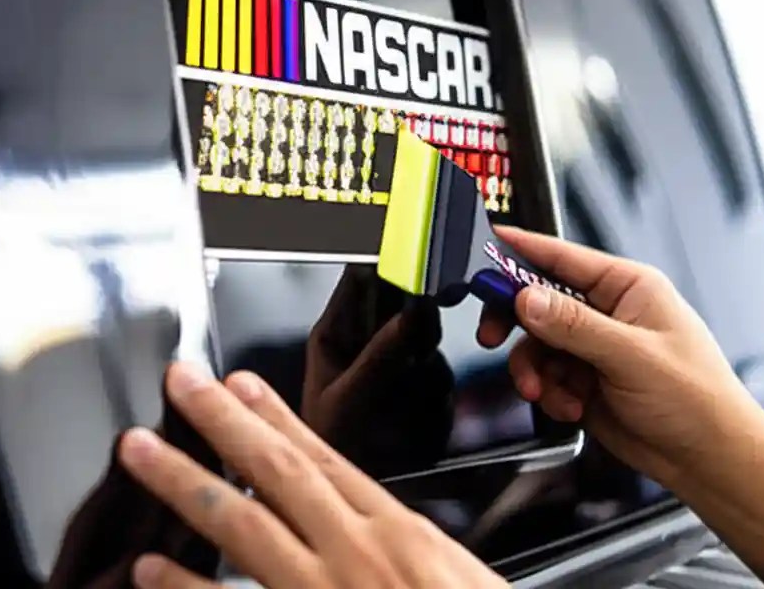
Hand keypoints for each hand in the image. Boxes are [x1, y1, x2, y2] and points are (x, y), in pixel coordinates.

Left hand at [116, 362, 505, 588]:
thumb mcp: (463, 575)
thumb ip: (415, 546)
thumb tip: (385, 525)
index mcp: (401, 533)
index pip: (327, 459)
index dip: (277, 417)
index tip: (240, 384)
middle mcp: (357, 555)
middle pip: (278, 473)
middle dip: (223, 423)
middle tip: (180, 381)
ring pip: (244, 527)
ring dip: (186, 484)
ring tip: (139, 451)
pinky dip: (190, 588)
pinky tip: (148, 569)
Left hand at [301, 267, 451, 473]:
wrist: (337, 498)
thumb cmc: (323, 450)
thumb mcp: (348, 399)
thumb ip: (381, 355)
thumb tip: (412, 312)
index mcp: (335, 333)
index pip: (361, 276)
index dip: (387, 265)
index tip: (415, 267)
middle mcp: (366, 343)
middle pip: (404, 304)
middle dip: (417, 325)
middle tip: (416, 346)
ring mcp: (394, 366)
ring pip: (428, 340)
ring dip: (425, 366)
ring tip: (403, 399)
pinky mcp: (418, 390)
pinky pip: (440, 375)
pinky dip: (435, 394)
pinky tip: (415, 413)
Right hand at [476, 227, 763, 486]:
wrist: (708, 458)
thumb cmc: (697, 399)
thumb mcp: (630, 355)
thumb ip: (573, 325)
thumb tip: (527, 298)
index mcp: (628, 287)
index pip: (563, 257)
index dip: (520, 250)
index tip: (486, 247)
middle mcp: (608, 312)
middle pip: (538, 300)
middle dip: (515, 322)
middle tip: (492, 334)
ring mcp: (595, 347)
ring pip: (536, 344)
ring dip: (533, 369)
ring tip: (545, 391)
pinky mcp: (585, 380)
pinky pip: (545, 375)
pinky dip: (548, 393)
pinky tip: (570, 406)